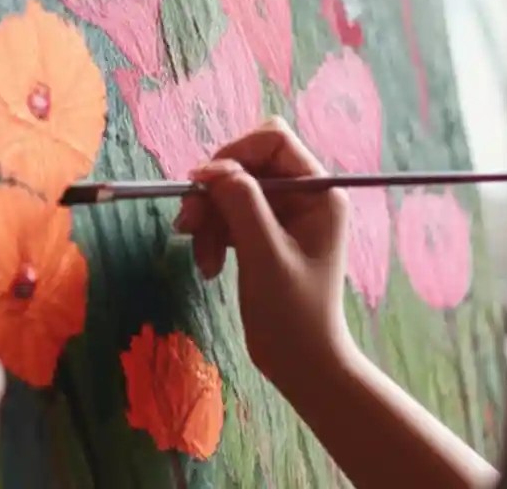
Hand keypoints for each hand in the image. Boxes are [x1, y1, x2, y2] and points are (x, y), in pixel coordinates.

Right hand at [174, 118, 354, 388]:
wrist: (301, 364)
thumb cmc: (294, 315)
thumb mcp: (265, 256)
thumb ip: (243, 205)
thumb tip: (213, 168)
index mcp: (319, 193)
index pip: (273, 140)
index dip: (234, 153)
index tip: (202, 183)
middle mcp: (304, 196)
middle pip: (246, 164)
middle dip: (214, 193)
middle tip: (188, 224)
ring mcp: (283, 215)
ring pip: (231, 190)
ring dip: (208, 219)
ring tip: (202, 259)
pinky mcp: (264, 234)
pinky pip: (228, 215)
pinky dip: (213, 236)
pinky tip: (209, 267)